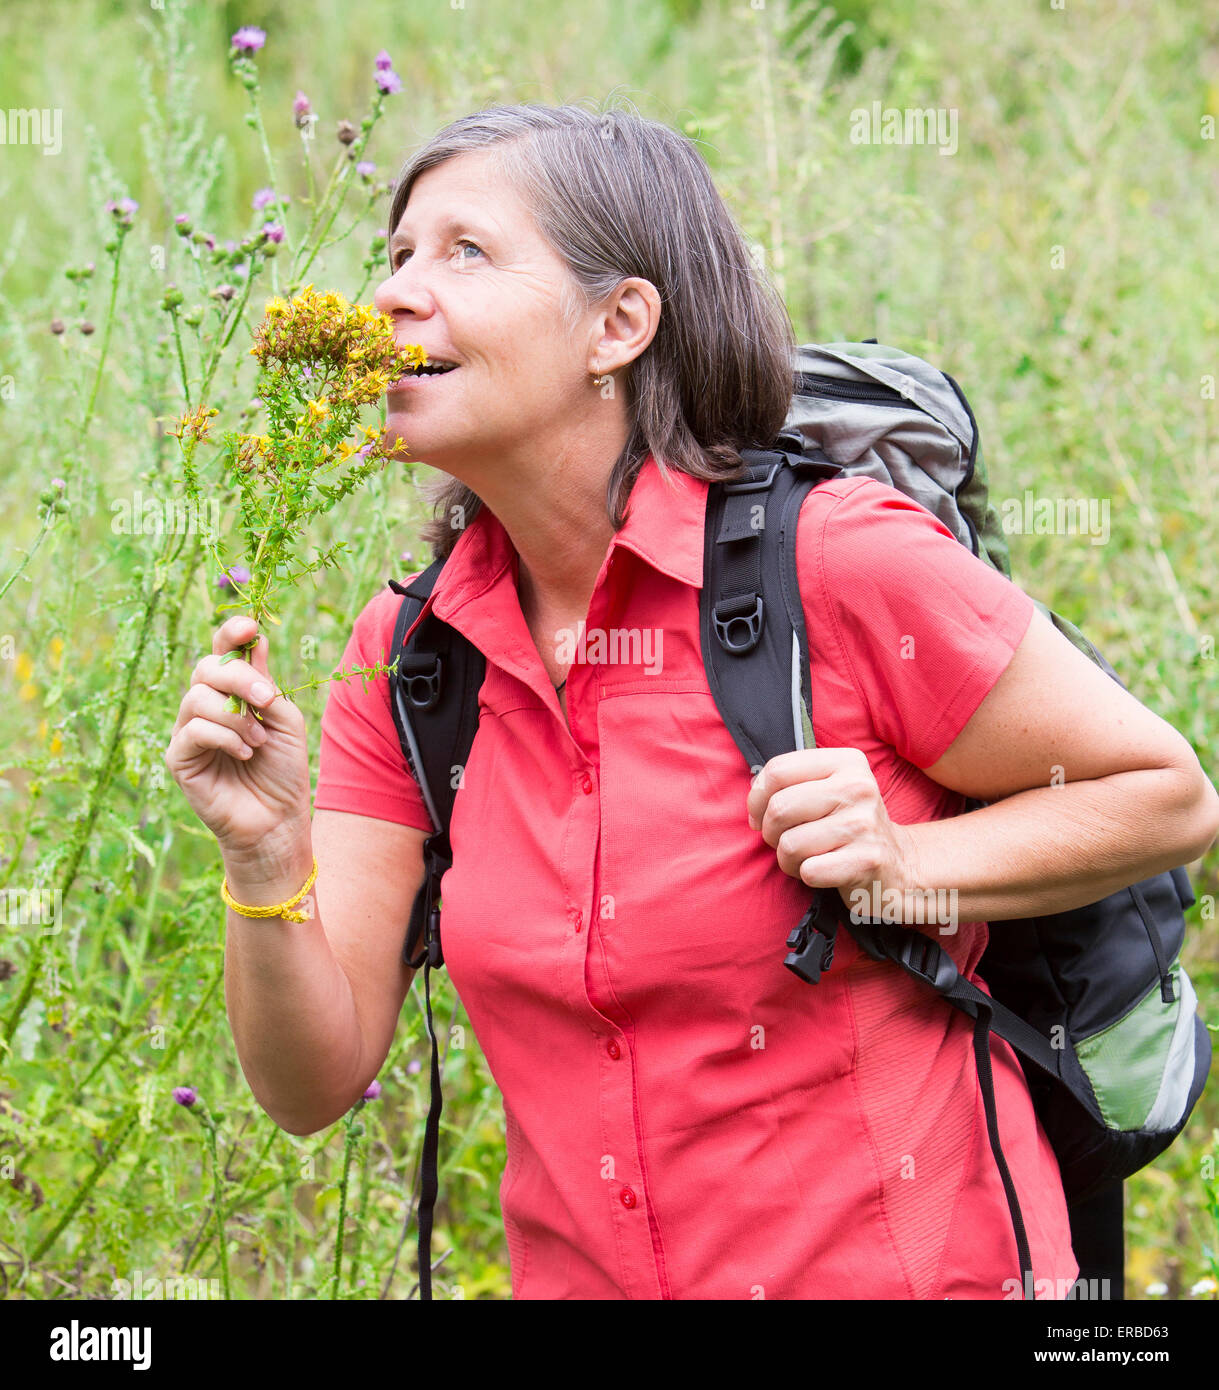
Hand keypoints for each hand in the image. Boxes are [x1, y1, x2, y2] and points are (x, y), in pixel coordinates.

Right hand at [165, 615, 311, 861]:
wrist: (278, 819)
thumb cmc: (283, 769)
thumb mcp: (285, 720)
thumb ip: (267, 684)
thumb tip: (255, 638)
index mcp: (233, 692)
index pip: (221, 651)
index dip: (231, 633)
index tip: (249, 627)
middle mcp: (206, 706)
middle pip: (206, 668)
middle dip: (240, 678)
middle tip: (269, 701)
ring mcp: (189, 730)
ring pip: (198, 697)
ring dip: (237, 716)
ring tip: (258, 741)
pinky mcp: (178, 757)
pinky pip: (193, 730)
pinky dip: (225, 737)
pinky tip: (244, 753)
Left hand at [746, 748, 918, 914]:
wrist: (899, 864)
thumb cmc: (848, 824)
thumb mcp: (828, 789)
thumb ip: (790, 782)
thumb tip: (753, 795)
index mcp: (847, 762)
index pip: (778, 771)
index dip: (757, 798)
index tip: (761, 814)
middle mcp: (858, 788)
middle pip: (779, 808)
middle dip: (770, 832)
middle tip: (785, 840)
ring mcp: (864, 825)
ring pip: (790, 844)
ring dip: (787, 859)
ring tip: (807, 856)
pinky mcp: (866, 861)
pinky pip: (808, 871)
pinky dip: (806, 876)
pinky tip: (823, 870)